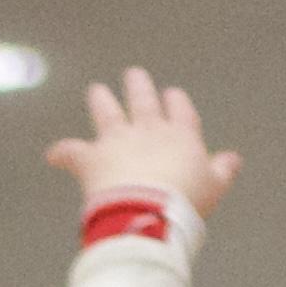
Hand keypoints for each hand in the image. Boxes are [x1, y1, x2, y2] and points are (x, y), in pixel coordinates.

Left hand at [44, 67, 240, 220]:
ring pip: (107, 113)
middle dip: (138, 87)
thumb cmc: (185, 202)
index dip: (175, 102)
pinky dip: (62, 153)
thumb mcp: (212, 187)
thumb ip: (221, 170)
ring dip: (101, 100)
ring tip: (96, 90)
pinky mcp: (92, 157)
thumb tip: (233, 159)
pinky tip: (52, 154)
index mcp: (180, 137)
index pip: (180, 112)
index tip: (172, 94)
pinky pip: (72, 152)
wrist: (149, 211)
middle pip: (143, 102)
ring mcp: (118, 140)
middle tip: (133, 74)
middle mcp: (148, 130)